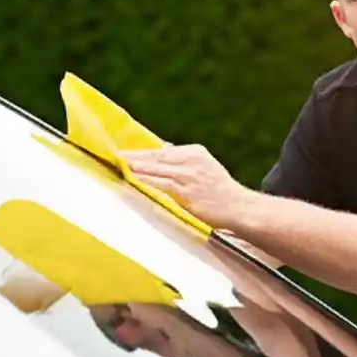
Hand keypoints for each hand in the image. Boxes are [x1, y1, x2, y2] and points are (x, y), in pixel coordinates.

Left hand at [121, 145, 254, 229]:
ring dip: (138, 166)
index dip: (143, 152)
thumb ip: (184, 160)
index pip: (163, 151)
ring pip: (158, 168)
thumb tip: (164, 149)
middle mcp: (193, 160)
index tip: (126, 152)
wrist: (239, 207)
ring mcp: (190, 176)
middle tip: (117, 155)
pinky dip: (147, 179)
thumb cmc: (221, 191)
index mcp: (196, 152)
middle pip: (157, 157)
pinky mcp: (187, 192)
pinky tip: (135, 178)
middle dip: (135, 156)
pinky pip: (162, 183)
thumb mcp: (206, 167)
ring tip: (121, 163)